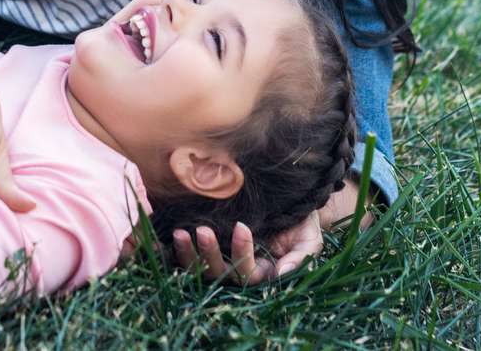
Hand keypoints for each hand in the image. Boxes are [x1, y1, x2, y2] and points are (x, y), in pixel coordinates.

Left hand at [173, 176, 371, 282]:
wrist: (291, 204)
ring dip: (188, 254)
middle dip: (209, 254)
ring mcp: (221, 260)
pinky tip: (171, 234)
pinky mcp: (206, 249)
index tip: (242, 226)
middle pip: (219, 274)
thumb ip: (301, 258)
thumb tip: (282, 275)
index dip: (242, 253)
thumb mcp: (309, 239)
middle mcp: (238, 270)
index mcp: (262, 272)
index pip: (248, 273)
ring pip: (200, 269)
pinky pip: (187, 257)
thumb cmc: (301, 223)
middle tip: (203, 230)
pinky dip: (176, 250)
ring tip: (181, 233)